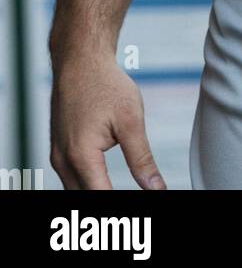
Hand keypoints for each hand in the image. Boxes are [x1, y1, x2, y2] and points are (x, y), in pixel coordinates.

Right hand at [50, 52, 166, 190]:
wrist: (80, 60)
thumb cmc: (106, 84)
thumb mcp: (131, 120)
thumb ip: (142, 158)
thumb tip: (157, 188)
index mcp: (81, 156)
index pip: (101, 198)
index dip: (122, 206)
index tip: (142, 202)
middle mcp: (64, 161)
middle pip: (86, 198)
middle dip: (108, 202)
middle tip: (139, 192)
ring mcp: (57, 157)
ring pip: (76, 191)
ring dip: (97, 193)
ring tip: (122, 190)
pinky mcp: (58, 151)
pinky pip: (71, 179)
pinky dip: (88, 184)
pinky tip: (104, 182)